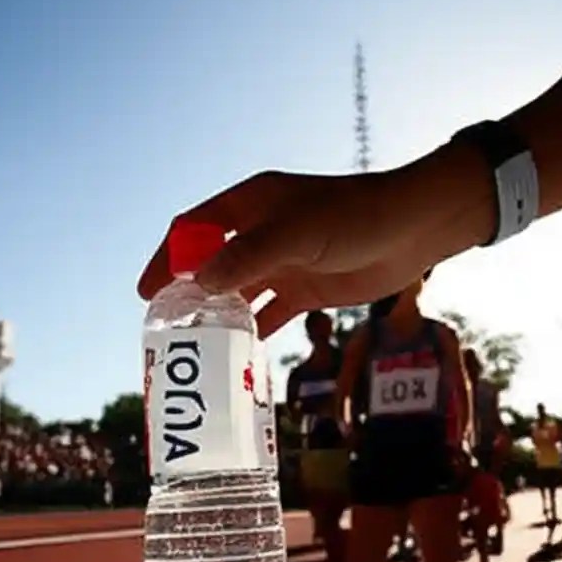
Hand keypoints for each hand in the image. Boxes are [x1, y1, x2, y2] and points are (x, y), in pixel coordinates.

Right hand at [137, 146, 492, 336]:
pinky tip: (238, 357)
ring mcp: (284, 262)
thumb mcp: (296, 234)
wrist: (414, 228)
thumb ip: (248, 258)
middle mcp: (262, 232)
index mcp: (250, 204)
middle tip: (165, 330)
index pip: (192, 228)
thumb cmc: (356, 216)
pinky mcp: (307, 289)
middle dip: (186, 293)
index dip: (166, 256)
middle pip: (210, 263)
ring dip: (218, 316)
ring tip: (195, 349)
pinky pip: (269, 314)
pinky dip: (253, 332)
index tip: (146, 291)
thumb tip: (199, 282)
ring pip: (237, 292)